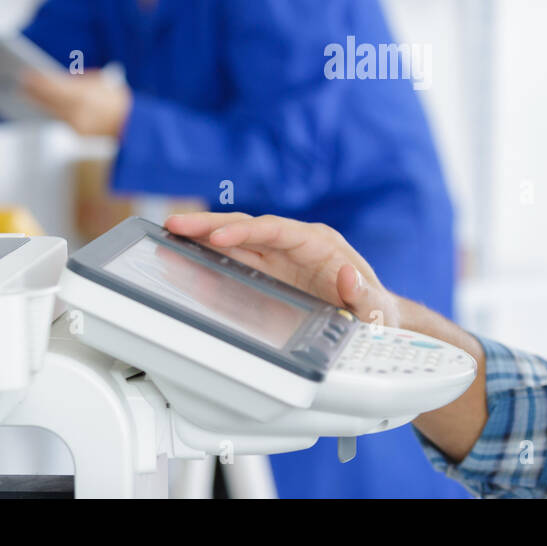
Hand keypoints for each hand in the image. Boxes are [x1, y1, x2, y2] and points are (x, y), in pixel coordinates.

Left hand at [20, 68, 131, 136]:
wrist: (134, 126)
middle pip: (49, 100)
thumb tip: (53, 78)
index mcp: (86, 96)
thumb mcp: (101, 84)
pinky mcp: (78, 134)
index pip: (55, 87)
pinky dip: (51, 111)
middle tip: (19, 83)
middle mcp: (80, 112)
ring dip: (39, 102)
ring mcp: (78, 126)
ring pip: (53, 111)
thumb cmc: (117, 101)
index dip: (38, 81)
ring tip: (25, 93)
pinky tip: (40, 106)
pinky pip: (61, 119)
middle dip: (34, 92)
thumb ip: (78, 82)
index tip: (25, 75)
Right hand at [162, 211, 402, 330]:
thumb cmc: (376, 313)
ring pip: (237, 241)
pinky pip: (237, 261)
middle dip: (211, 224)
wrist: (374, 321)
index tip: (219, 237)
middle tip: (176, 224)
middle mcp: (296, 245)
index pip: (276, 230)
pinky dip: (212, 259)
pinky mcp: (270, 274)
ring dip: (204, 236)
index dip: (245, 232)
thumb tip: (347, 276)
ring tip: (170, 235)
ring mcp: (281, 258)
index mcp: (320, 244)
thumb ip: (364, 295)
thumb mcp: (376, 310)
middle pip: (248, 227)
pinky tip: (187, 261)